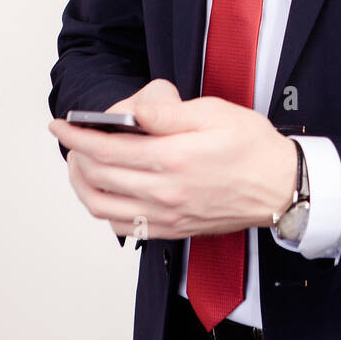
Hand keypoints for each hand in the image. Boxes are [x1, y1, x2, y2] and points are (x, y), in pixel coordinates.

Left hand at [49, 78, 297, 242]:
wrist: (280, 186)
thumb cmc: (252, 147)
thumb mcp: (212, 113)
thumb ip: (166, 113)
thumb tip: (130, 110)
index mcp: (172, 158)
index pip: (105, 149)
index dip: (75, 135)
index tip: (60, 124)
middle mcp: (164, 192)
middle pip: (97, 178)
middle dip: (75, 155)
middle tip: (72, 139)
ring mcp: (166, 216)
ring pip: (102, 208)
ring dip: (81, 185)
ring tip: (81, 165)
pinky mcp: (172, 229)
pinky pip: (123, 226)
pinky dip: (103, 210)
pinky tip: (106, 192)